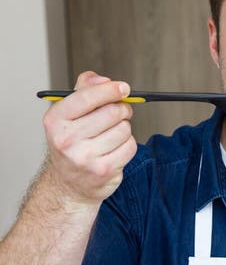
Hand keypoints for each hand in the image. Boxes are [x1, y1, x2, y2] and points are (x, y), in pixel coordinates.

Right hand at [42, 71, 137, 207]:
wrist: (69, 184)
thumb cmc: (72, 143)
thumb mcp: (68, 114)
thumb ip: (84, 90)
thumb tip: (105, 80)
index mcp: (55, 120)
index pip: (87, 97)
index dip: (110, 89)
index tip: (123, 88)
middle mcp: (67, 139)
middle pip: (111, 112)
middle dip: (122, 108)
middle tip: (121, 111)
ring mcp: (85, 157)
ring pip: (124, 129)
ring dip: (124, 128)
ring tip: (113, 133)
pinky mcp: (104, 170)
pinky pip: (130, 147)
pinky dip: (128, 144)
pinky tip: (116, 147)